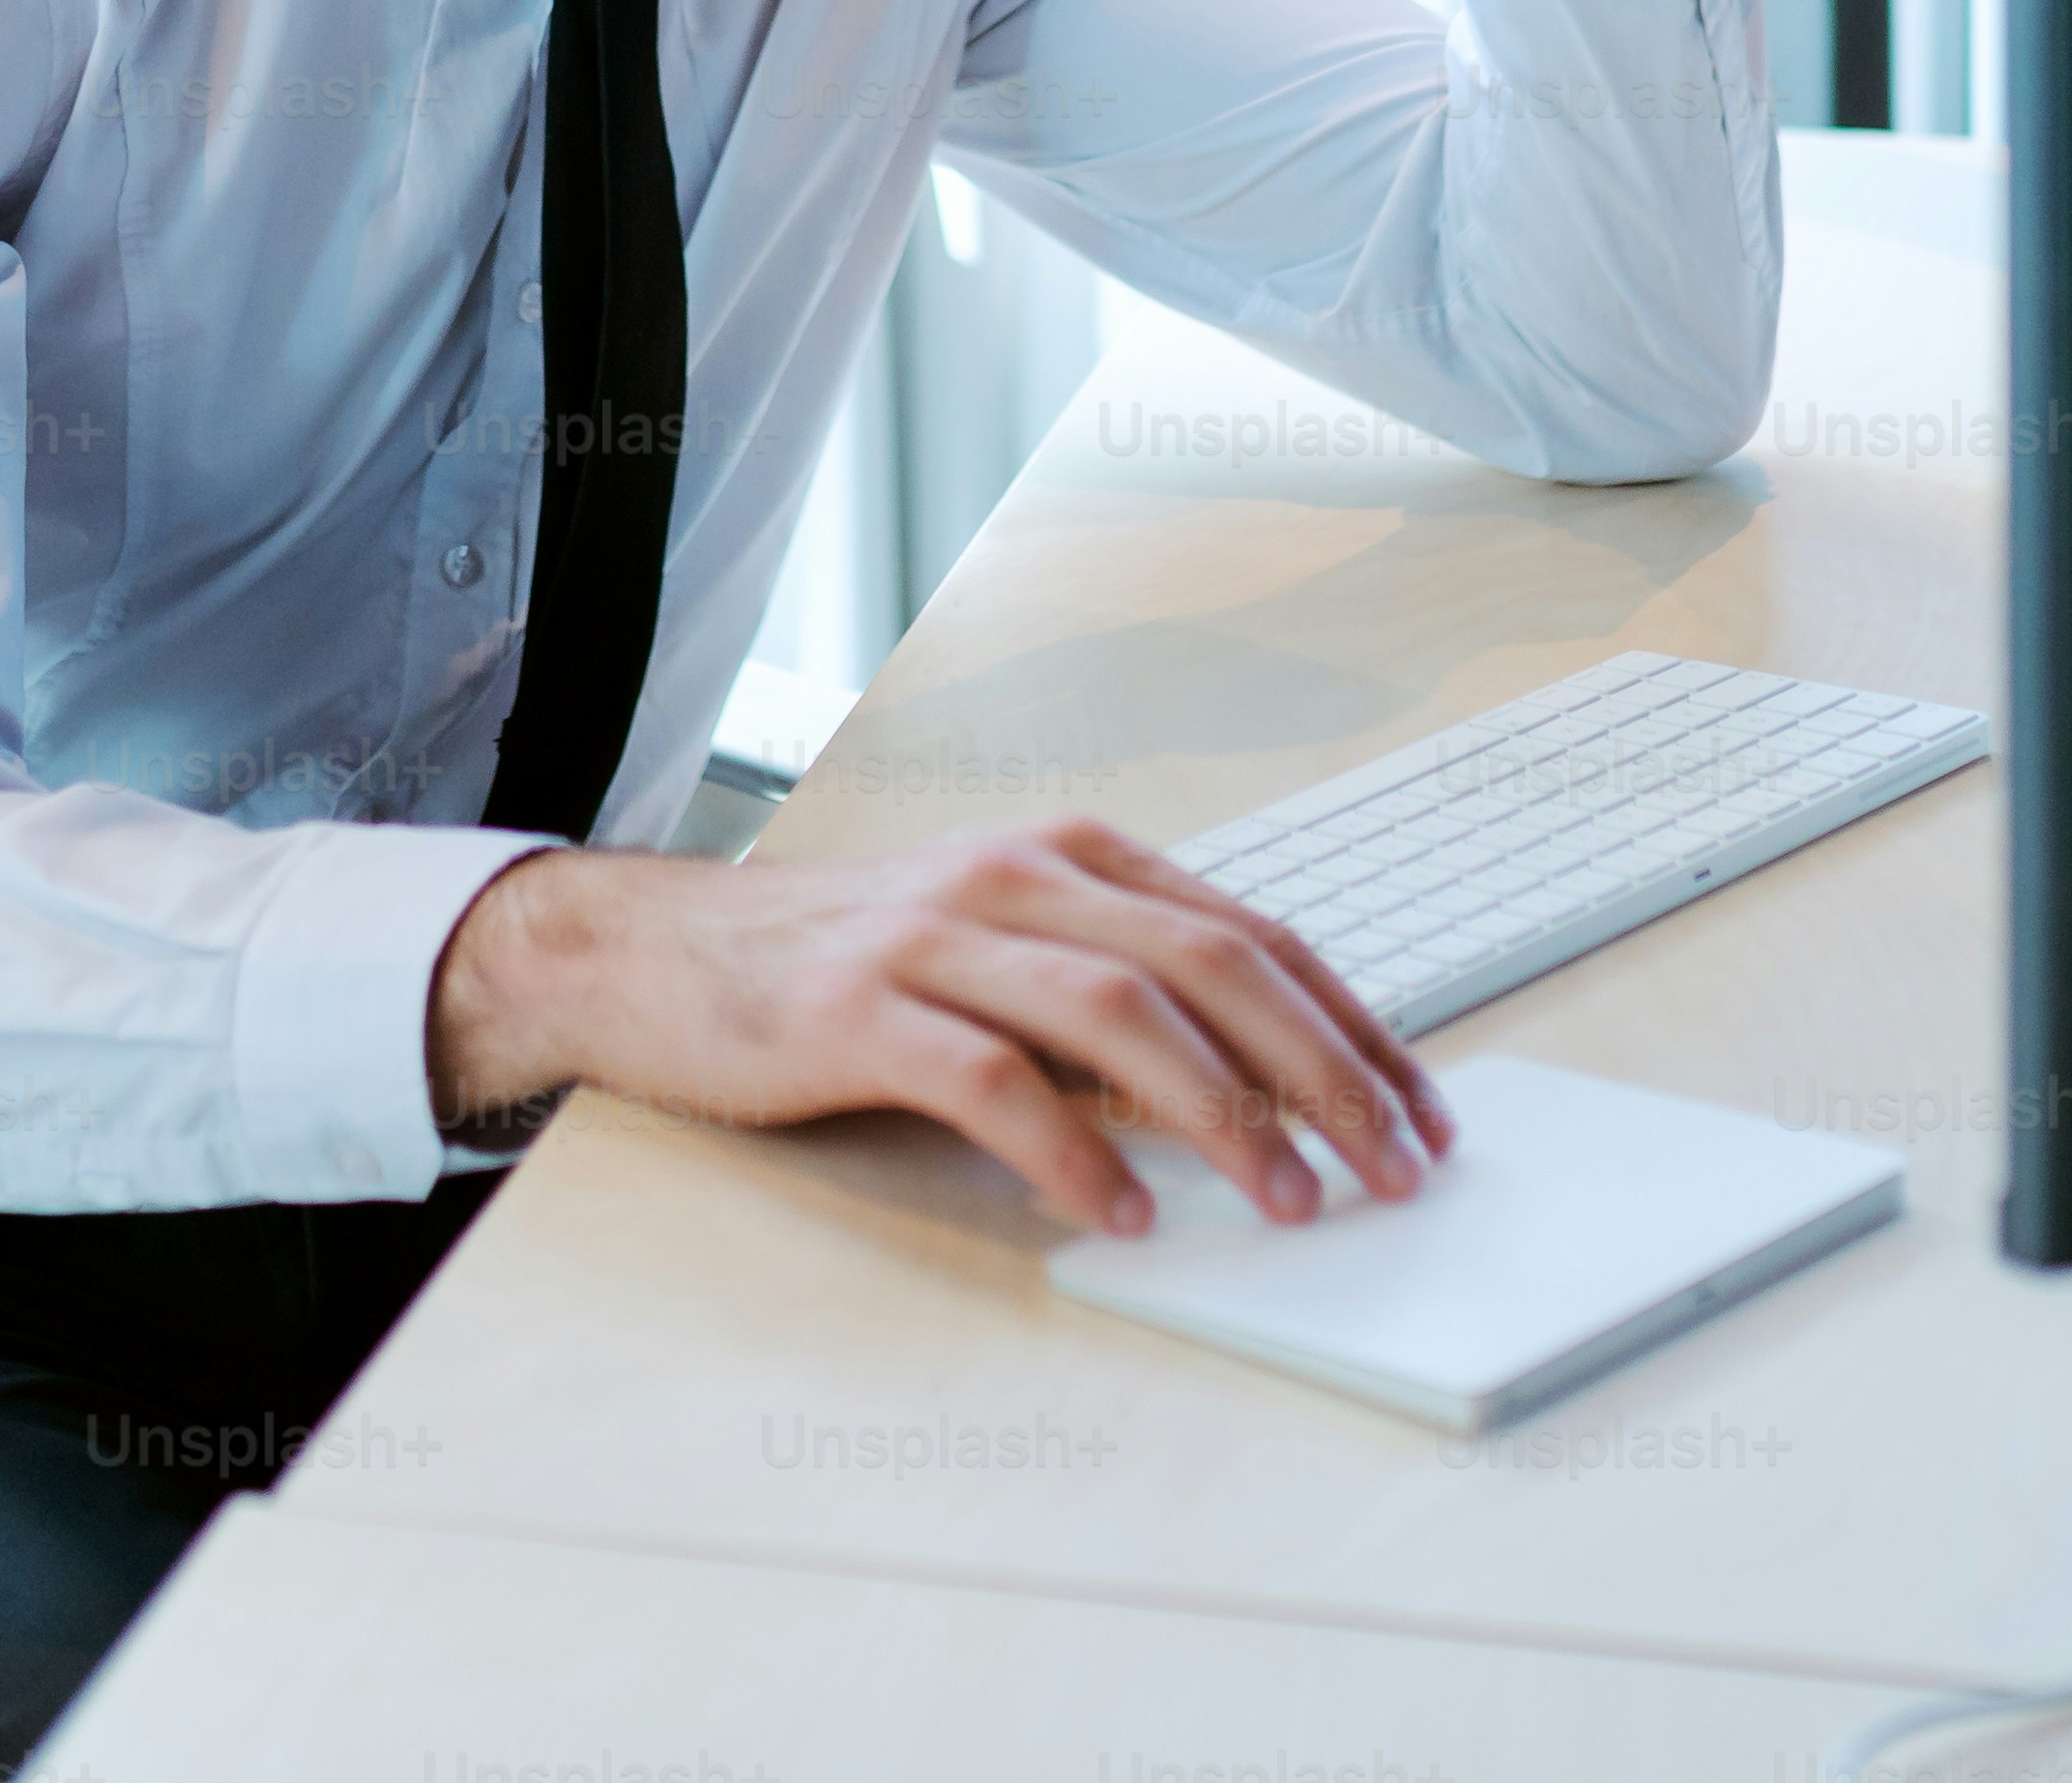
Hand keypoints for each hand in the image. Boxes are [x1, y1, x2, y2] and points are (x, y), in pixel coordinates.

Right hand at [423, 817, 1449, 1234]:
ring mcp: (935, 935)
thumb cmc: (839, 965)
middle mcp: (1016, 876)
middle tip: (1395, 1168)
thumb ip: (1109, 992)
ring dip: (1228, 1113)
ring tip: (1291, 1202)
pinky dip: (1077, 1152)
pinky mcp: (859, 1010)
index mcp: (1067, 856)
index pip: (1253, 931)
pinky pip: (994, 1080)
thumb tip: (1265, 1091)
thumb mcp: (994, 948)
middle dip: (1328, 1070)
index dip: (1353, 1023)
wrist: (649, 953)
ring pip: (1124, 1010)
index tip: (1422, 1112)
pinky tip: (1126, 1215)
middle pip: (1216, 963)